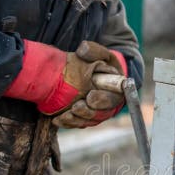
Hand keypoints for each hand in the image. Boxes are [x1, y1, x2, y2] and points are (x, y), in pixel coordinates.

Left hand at [3, 40, 124, 115]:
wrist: (88, 72)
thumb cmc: (97, 62)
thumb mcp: (99, 53)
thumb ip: (93, 50)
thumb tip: (82, 51)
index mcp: (117, 90)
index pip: (114, 98)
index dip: (103, 100)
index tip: (90, 97)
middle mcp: (110, 104)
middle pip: (101, 114)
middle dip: (88, 112)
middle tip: (76, 107)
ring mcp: (97, 113)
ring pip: (89, 121)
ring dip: (77, 120)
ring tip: (65, 115)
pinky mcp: (86, 118)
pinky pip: (78, 124)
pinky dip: (68, 124)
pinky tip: (57, 120)